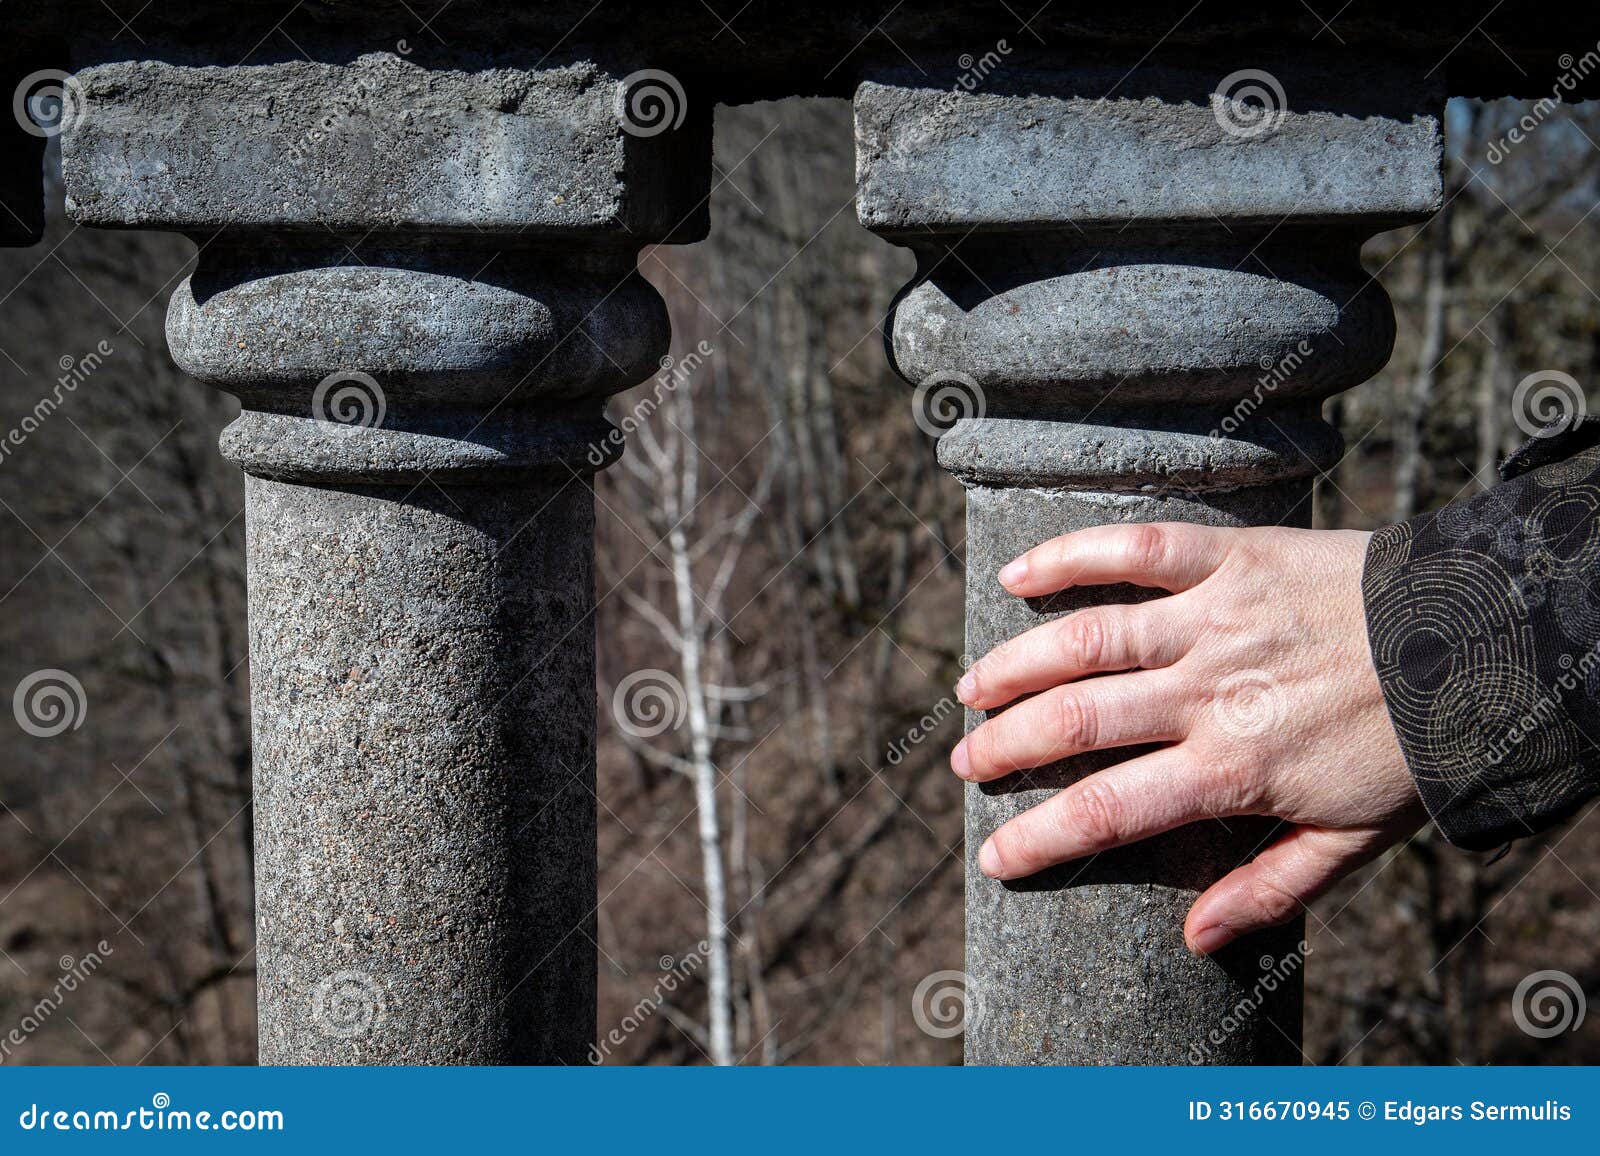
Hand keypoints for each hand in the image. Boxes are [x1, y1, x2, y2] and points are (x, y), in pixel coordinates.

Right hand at [951, 522, 1425, 954]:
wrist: (1480, 636)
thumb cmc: (1414, 745)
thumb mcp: (1357, 840)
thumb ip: (1272, 888)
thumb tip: (1194, 937)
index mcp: (1233, 769)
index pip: (1104, 812)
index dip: (1035, 839)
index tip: (992, 856)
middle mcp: (1208, 693)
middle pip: (1072, 722)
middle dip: (1002, 749)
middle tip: (965, 763)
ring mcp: (1214, 619)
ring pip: (1084, 639)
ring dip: (1013, 667)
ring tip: (970, 689)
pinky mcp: (1230, 558)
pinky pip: (1134, 550)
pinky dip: (1067, 557)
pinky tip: (1017, 579)